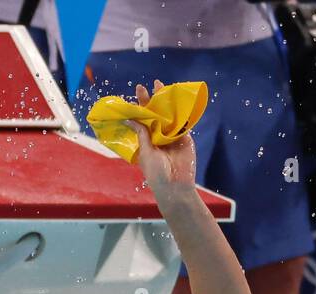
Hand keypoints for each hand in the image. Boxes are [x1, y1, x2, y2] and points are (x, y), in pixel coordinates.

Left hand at [124, 80, 197, 196]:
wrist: (175, 186)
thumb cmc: (156, 173)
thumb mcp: (146, 152)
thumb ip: (142, 134)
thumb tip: (130, 118)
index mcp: (147, 140)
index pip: (143, 119)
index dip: (141, 106)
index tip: (137, 92)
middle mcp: (159, 136)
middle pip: (156, 114)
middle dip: (153, 99)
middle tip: (149, 85)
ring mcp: (172, 136)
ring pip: (170, 115)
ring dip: (167, 101)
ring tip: (162, 86)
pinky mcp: (185, 138)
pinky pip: (183, 122)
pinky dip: (182, 111)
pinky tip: (178, 98)